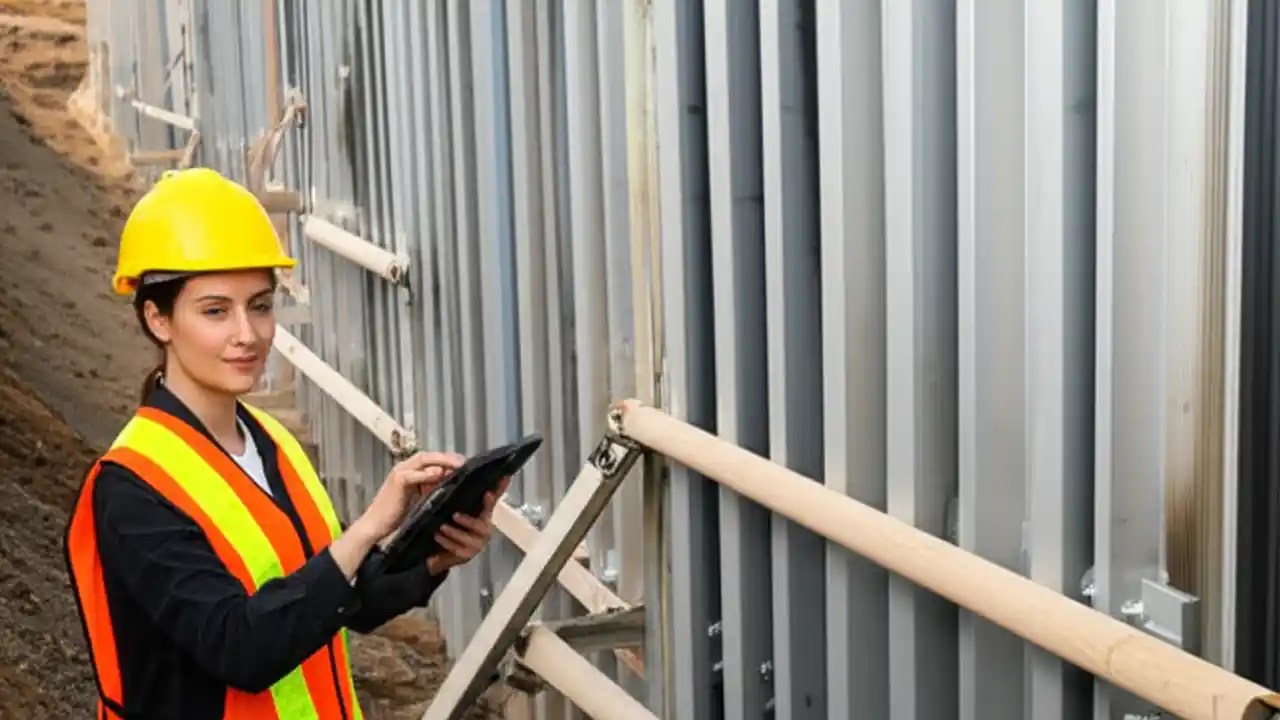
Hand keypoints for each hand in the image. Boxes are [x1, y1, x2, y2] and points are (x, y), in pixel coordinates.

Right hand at [351, 451, 465, 543]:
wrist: (376, 526)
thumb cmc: (398, 515)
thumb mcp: (420, 499)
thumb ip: (432, 488)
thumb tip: (451, 481)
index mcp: (410, 470)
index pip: (431, 459)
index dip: (448, 459)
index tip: (465, 464)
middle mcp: (404, 467)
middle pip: (429, 456)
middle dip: (448, 457)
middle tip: (465, 462)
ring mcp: (399, 472)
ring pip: (423, 460)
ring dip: (441, 461)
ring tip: (458, 464)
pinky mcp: (397, 482)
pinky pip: (413, 474)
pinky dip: (426, 473)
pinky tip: (439, 474)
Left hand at [427, 477, 509, 575]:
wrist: (436, 552)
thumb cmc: (446, 524)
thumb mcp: (449, 505)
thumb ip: (452, 490)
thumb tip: (446, 468)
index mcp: (483, 513)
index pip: (495, 498)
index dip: (500, 488)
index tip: (504, 478)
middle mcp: (484, 528)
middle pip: (483, 524)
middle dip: (469, 520)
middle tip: (454, 515)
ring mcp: (477, 544)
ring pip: (470, 539)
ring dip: (455, 533)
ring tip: (442, 527)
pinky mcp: (467, 555)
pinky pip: (459, 550)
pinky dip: (448, 543)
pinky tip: (438, 537)